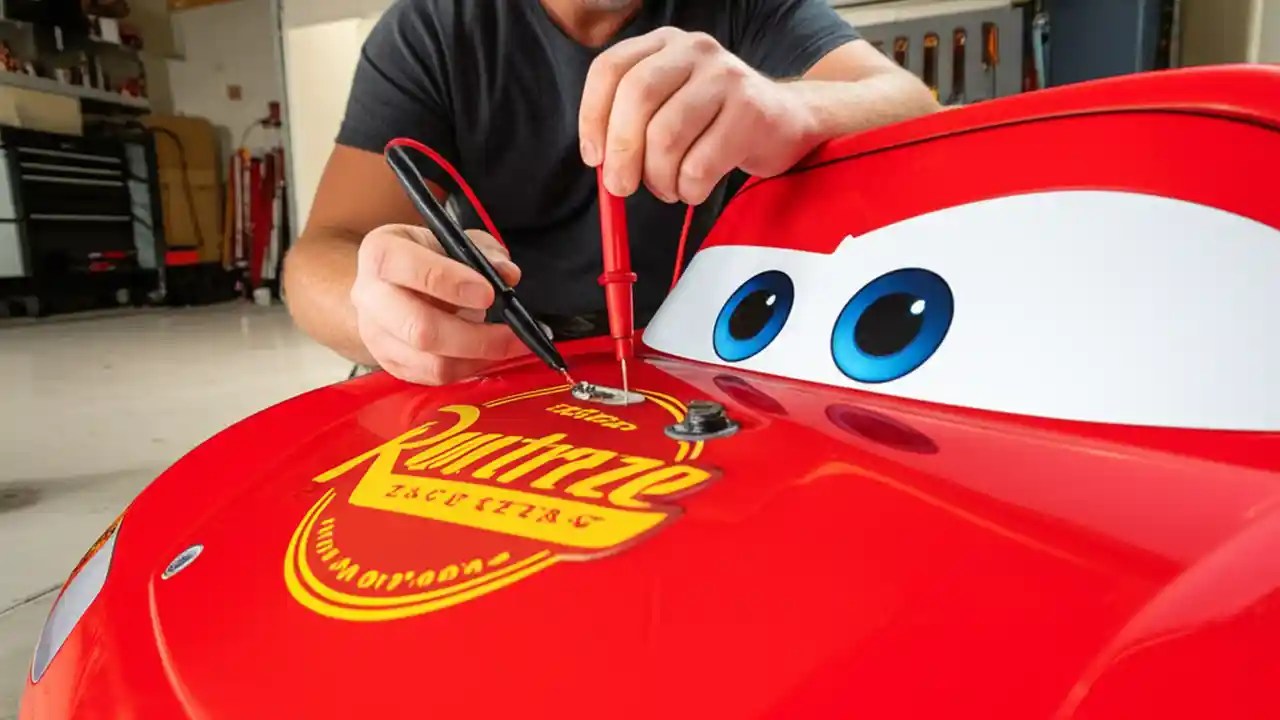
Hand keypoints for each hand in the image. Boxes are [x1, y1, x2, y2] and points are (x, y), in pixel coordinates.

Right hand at [351, 224, 528, 384]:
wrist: (391, 283)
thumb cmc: (425, 257)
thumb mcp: (452, 240)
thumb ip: (483, 251)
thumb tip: (507, 274)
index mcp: (381, 253)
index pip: (409, 268)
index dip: (450, 282)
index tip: (488, 293)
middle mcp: (369, 296)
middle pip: (420, 329)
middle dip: (474, 336)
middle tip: (511, 332)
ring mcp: (375, 335)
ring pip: (429, 361)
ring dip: (477, 357)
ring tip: (507, 344)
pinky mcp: (389, 363)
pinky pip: (433, 377)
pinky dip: (467, 368)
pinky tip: (486, 354)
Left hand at [579, 27, 817, 204]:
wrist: (788, 121)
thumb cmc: (716, 121)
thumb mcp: (671, 104)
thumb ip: (632, 122)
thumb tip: (600, 162)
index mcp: (665, 43)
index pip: (611, 69)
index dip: (593, 116)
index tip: (593, 157)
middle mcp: (695, 50)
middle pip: (637, 97)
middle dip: (622, 153)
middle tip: (621, 187)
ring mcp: (726, 77)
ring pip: (666, 137)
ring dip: (659, 179)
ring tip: (669, 188)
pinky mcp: (750, 112)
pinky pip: (699, 166)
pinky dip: (688, 190)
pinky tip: (694, 189)